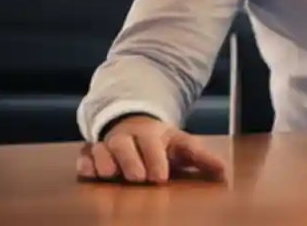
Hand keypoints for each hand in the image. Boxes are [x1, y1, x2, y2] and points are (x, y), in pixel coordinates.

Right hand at [76, 115, 226, 184]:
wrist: (134, 127)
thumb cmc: (161, 143)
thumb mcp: (182, 146)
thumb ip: (201, 158)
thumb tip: (224, 172)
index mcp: (150, 133)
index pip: (151, 142)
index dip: (155, 158)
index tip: (160, 177)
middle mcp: (126, 137)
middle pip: (123, 144)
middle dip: (130, 161)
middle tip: (138, 179)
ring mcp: (106, 145)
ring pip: (100, 149)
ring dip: (104, 161)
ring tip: (111, 176)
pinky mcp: (90, 155)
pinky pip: (83, 156)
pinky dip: (84, 163)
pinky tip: (87, 172)